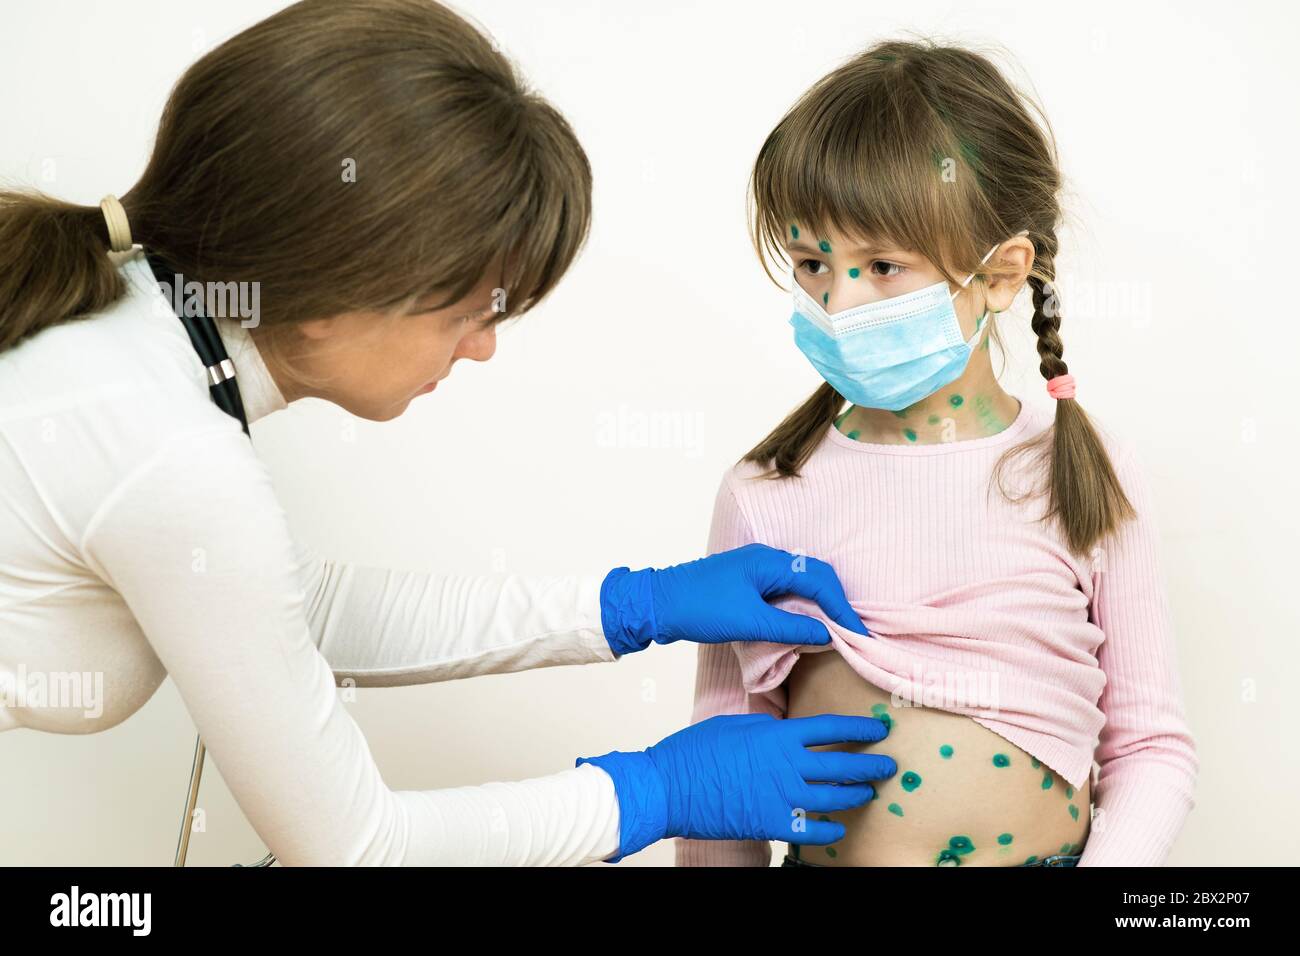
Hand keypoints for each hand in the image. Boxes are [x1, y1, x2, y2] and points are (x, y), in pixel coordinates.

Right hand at [576, 712, 895, 861]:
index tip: (878, 728)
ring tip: (869, 794)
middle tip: (889, 765)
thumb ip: (767, 726)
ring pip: (834, 797)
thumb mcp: (734, 725)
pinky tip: (839, 828)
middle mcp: (787, 765)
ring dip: (856, 795)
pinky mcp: (771, 823)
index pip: (830, 727)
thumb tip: (786, 730)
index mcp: (778, 734)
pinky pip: (812, 828)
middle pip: (842, 763)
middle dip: (871, 764)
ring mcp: (781, 796)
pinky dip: (829, 829)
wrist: (669, 787)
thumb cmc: (694, 751)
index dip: (859, 727)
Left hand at [600, 543, 870, 655]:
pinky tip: (803, 624)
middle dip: (836, 603)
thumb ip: (790, 628)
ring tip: (833, 630)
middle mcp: (767, 559)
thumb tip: (826, 634)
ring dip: (818, 604)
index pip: (821, 582)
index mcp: (771, 563)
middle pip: (816, 577)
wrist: (658, 603)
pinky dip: (800, 606)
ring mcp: (756, 568)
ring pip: (800, 583)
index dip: (843, 609)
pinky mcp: (747, 581)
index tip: (858, 634)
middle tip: (851, 632)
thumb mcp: (749, 623)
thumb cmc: (700, 609)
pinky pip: (784, 589)